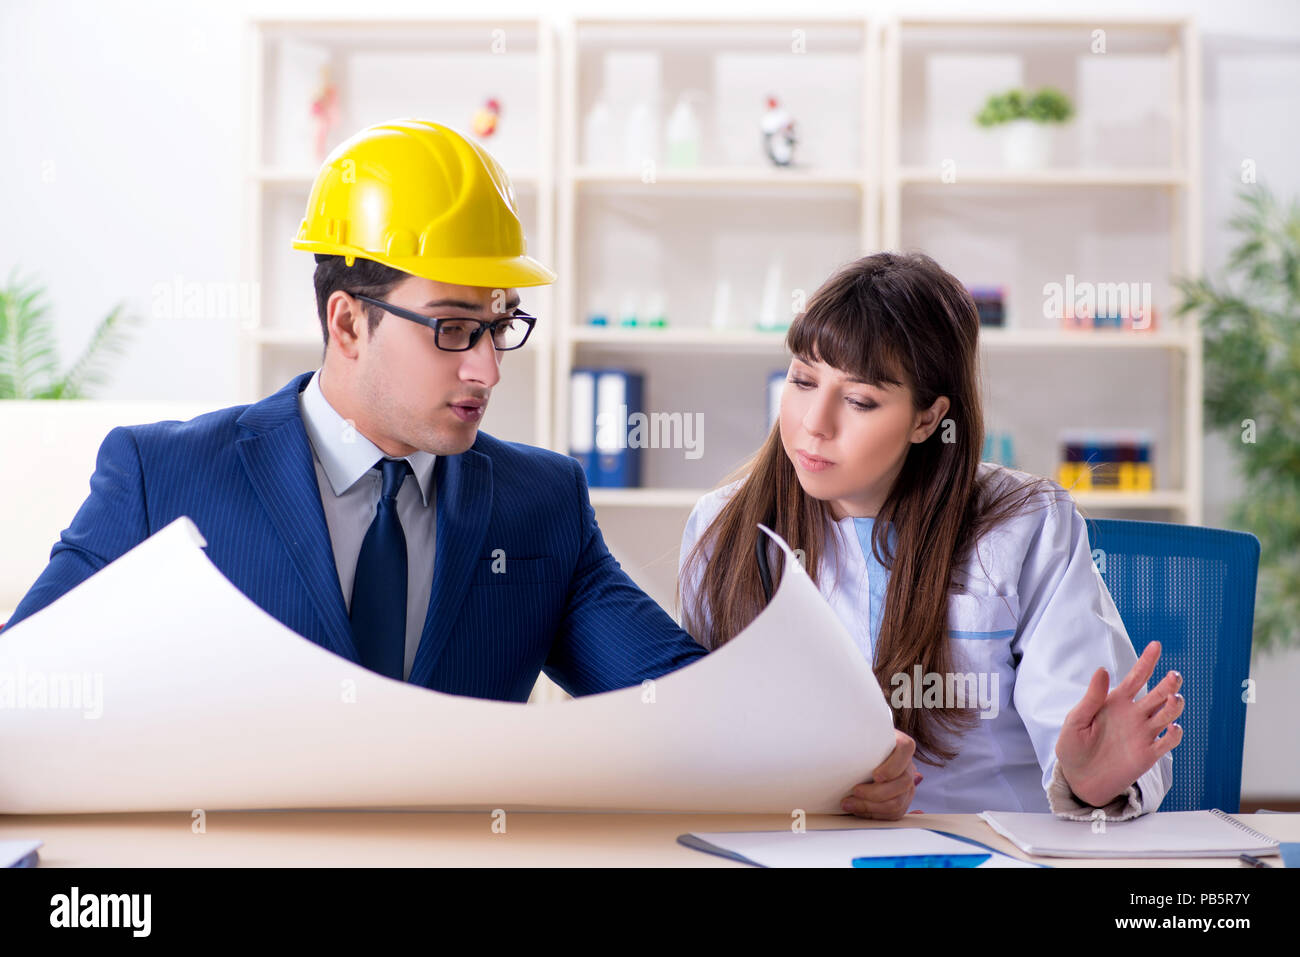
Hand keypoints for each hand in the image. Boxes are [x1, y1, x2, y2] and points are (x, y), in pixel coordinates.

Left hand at [841, 729, 921, 819]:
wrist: (862, 757)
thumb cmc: (859, 744)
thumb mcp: (859, 736)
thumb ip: (856, 734)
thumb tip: (842, 731)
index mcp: (901, 744)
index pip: (906, 749)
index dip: (893, 765)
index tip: (875, 775)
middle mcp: (908, 766)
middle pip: (902, 783)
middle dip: (876, 792)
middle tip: (855, 790)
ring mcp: (907, 786)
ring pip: (897, 803)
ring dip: (870, 807)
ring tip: (849, 803)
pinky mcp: (901, 802)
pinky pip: (892, 815)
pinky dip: (873, 815)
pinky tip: (857, 809)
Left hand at [1055, 640, 1183, 806]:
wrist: (1079, 779)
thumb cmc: (1073, 747)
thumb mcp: (1075, 721)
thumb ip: (1091, 698)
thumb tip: (1102, 670)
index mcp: (1115, 702)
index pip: (1136, 677)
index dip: (1146, 661)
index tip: (1156, 645)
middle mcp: (1134, 715)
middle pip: (1158, 694)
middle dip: (1169, 683)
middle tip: (1173, 675)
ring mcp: (1143, 733)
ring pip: (1167, 714)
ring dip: (1174, 706)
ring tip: (1174, 698)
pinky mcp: (1149, 754)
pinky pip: (1167, 742)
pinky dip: (1174, 734)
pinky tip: (1173, 727)